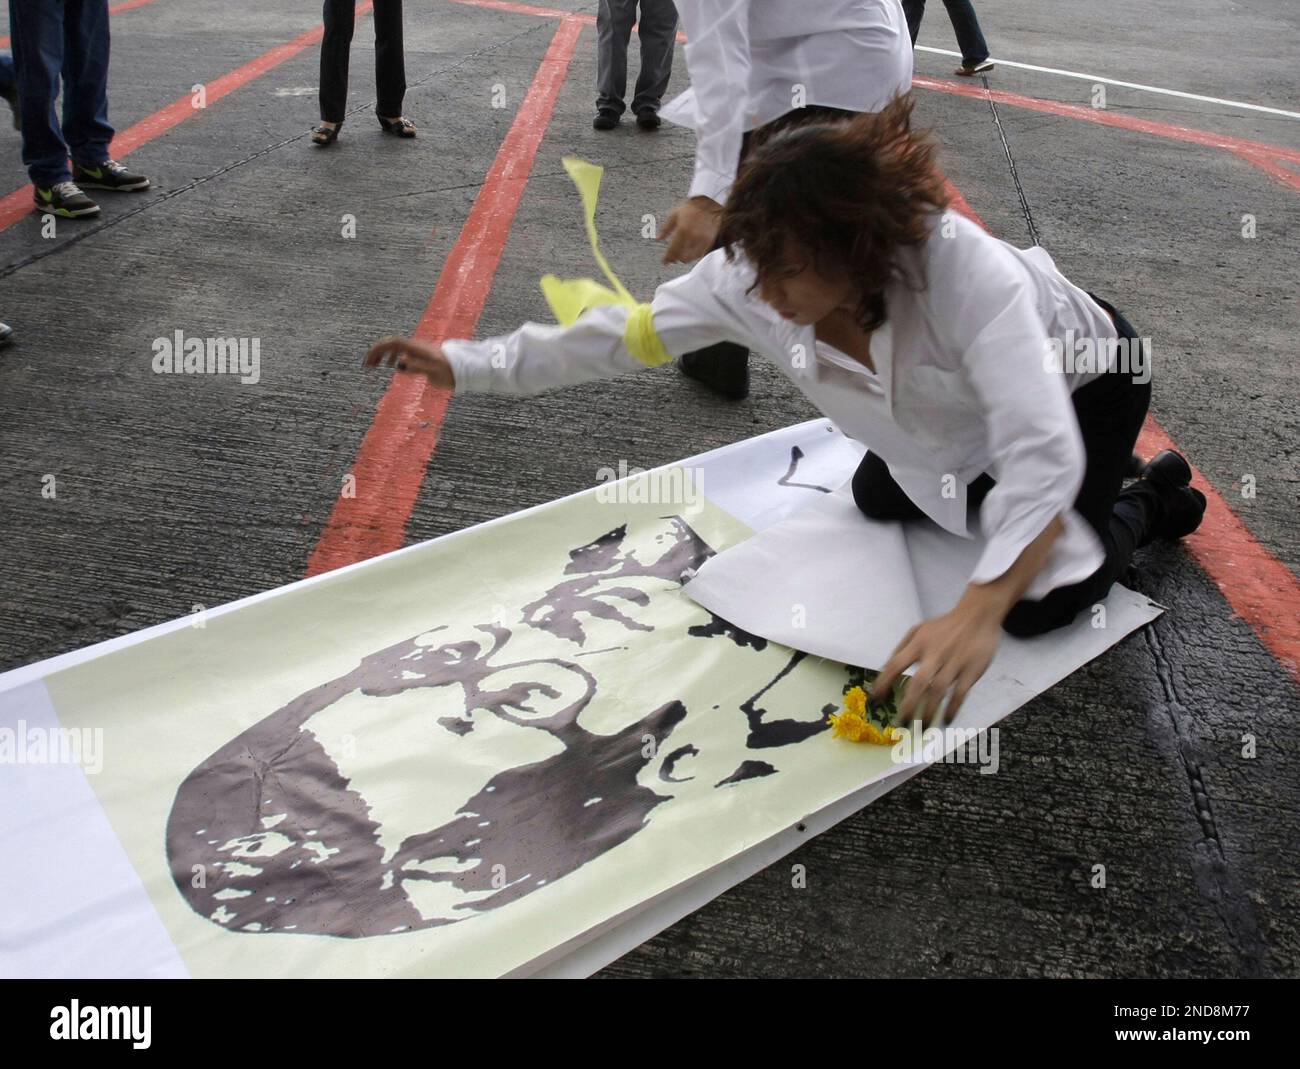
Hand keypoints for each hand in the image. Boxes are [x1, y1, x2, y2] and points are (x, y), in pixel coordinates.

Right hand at [364, 336, 453, 388]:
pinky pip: (403, 353)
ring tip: (374, 366)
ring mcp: (418, 351)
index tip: (368, 361)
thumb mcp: (433, 371)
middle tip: (366, 366)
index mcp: (416, 348)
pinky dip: (393, 358)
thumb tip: (399, 365)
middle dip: (376, 353)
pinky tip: (393, 366)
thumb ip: (416, 367)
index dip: (378, 350)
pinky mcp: (421, 356)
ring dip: (383, 355)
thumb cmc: (449, 372)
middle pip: (390, 344)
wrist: (463, 370)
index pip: (392, 343)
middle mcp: (415, 347)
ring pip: (395, 348)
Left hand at [658, 196, 722, 263]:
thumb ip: (666, 228)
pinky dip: (693, 255)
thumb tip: (658, 238)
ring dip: (684, 258)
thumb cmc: (692, 207)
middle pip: (681, 257)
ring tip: (681, 255)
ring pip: (691, 257)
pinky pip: (699, 254)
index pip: (672, 251)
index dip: (667, 259)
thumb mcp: (674, 214)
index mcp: (682, 230)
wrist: (710, 203)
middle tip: (672, 257)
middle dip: (675, 258)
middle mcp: (692, 237)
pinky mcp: (709, 241)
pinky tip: (690, 251)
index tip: (664, 262)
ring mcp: (702, 240)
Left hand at [871, 597, 1003, 726]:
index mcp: (918, 643)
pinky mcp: (972, 669)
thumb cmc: (944, 626)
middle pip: (918, 683)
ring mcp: (954, 662)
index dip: (884, 683)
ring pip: (938, 691)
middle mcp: (935, 653)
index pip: (895, 664)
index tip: (877, 700)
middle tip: (901, 723)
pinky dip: (952, 708)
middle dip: (908, 706)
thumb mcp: (918, 630)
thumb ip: (901, 649)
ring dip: (929, 711)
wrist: (978, 615)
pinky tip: (946, 719)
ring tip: (922, 727)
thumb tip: (884, 670)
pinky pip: (960, 693)